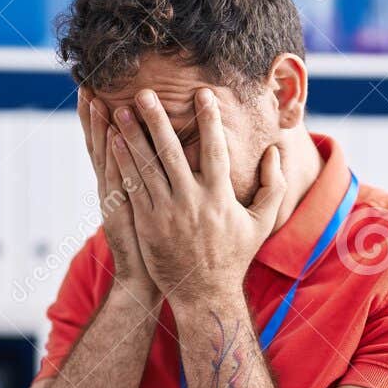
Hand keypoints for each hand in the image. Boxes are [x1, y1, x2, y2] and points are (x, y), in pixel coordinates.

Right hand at [77, 90, 159, 307]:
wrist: (144, 279)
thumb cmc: (154, 245)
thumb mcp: (146, 207)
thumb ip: (146, 182)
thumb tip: (156, 156)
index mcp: (116, 186)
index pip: (105, 146)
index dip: (98, 120)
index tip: (95, 91)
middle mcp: (110, 189)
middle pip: (98, 145)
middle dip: (91, 116)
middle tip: (86, 84)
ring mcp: (113, 200)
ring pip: (104, 157)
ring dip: (98, 128)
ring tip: (95, 99)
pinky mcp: (121, 211)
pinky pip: (117, 177)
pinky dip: (112, 157)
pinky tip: (111, 135)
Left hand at [109, 87, 285, 309]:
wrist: (204, 294)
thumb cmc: (233, 256)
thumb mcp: (261, 222)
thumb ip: (273, 185)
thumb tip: (274, 152)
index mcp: (220, 197)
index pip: (215, 150)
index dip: (208, 120)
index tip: (202, 93)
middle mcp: (192, 202)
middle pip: (171, 151)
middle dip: (157, 119)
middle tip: (145, 92)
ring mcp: (166, 213)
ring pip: (146, 166)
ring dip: (132, 135)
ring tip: (122, 109)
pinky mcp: (147, 224)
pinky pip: (132, 187)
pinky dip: (123, 162)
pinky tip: (113, 142)